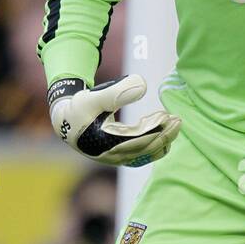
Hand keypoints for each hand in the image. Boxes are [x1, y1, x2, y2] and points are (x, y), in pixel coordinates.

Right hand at [48, 75, 180, 166]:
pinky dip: (155, 148)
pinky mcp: (119, 158)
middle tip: (178, 120)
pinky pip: (142, 156)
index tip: (166, 115)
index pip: (137, 139)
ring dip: (162, 141)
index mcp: (106, 142)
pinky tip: (165, 138)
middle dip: (164, 134)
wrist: (66, 122)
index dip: (154, 128)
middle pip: (145, 148)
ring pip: (145, 154)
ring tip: (174, 127)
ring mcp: (116, 159)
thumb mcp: (96, 96)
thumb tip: (144, 84)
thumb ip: (119, 91)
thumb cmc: (80, 108)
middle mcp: (112, 155)